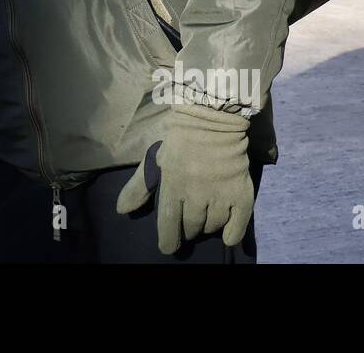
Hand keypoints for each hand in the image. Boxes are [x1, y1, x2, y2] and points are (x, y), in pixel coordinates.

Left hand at [115, 104, 253, 253]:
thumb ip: (139, 186)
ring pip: (212, 226)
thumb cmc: (180, 138)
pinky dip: (231, 233)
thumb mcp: (156, 159)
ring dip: (207, 226)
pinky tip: (225, 233)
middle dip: (187, 228)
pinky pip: (238, 224)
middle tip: (188, 220)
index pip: (169, 223)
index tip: (168, 246)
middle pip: (191, 226)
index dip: (168, 239)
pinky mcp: (242, 192)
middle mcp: (196, 192)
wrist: (213, 116)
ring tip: (204, 215)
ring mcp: (220, 193)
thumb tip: (122, 211)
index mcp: (173, 183)